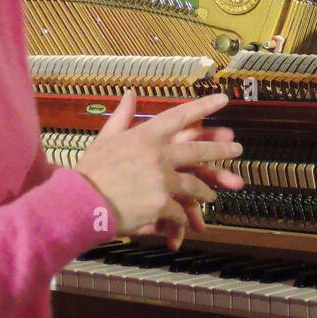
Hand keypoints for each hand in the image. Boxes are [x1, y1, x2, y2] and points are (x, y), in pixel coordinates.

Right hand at [75, 90, 243, 249]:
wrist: (79, 202)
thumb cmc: (90, 171)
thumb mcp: (105, 138)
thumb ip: (122, 116)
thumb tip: (131, 93)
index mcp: (145, 136)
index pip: (180, 116)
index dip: (204, 106)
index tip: (223, 98)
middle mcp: (157, 155)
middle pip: (198, 150)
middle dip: (221, 149)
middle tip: (237, 147)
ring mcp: (161, 179)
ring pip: (195, 185)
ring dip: (206, 191)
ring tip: (214, 194)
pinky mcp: (161, 204)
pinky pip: (181, 212)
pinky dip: (184, 219)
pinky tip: (189, 223)